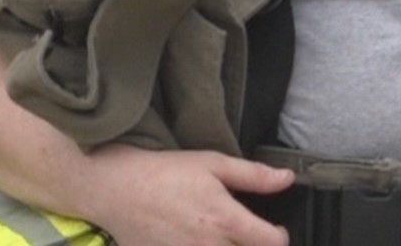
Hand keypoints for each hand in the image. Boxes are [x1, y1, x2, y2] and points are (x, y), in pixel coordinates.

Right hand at [83, 146, 294, 245]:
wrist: (113, 188)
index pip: (273, 242)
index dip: (280, 235)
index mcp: (226, 220)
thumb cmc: (162, 171)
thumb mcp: (210, 163)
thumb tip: (287, 179)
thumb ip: (252, 175)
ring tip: (220, 237)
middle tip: (246, 235)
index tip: (273, 228)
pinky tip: (195, 241)